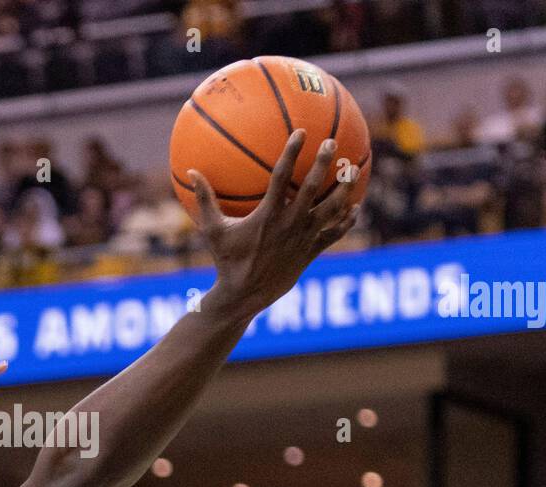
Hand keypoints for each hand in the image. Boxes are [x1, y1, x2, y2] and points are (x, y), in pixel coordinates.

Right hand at [191, 130, 359, 318]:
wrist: (245, 295)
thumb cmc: (227, 260)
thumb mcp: (212, 230)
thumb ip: (205, 199)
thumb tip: (191, 171)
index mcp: (268, 214)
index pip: (282, 176)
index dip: (292, 152)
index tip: (300, 132)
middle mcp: (290, 223)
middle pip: (313, 187)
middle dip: (324, 162)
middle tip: (331, 142)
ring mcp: (303, 238)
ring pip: (330, 209)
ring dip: (344, 188)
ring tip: (353, 170)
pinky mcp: (311, 252)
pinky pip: (333, 234)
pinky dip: (345, 221)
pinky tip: (355, 209)